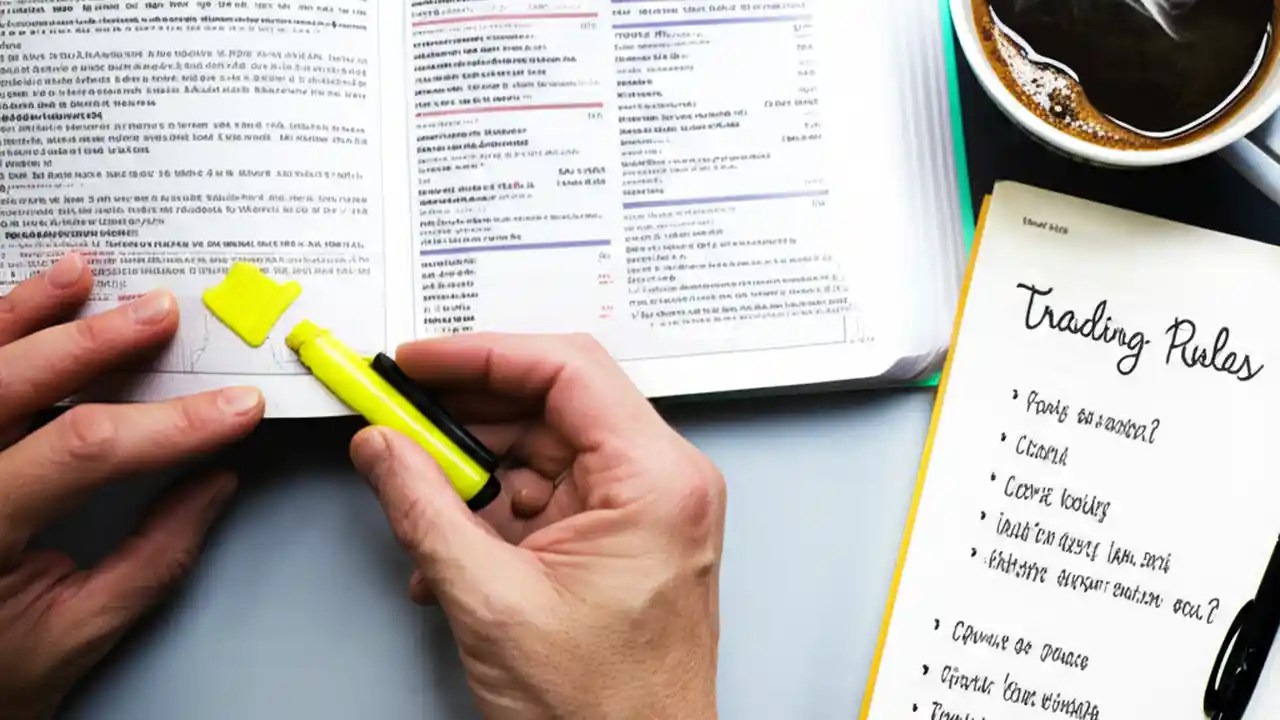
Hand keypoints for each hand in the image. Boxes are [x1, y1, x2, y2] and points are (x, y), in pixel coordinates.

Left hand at [0, 254, 265, 718]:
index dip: (167, 424)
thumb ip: (151, 558)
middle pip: (11, 385)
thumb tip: (214, 484)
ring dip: (27, 313)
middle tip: (160, 314)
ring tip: (81, 275)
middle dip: (96, 342)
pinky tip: (22, 305)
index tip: (232, 410)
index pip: (80, 452)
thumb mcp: (74, 635)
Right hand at [350, 334, 725, 719]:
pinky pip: (545, 496)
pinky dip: (492, 513)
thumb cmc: (607, 712)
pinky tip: (453, 546)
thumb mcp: (491, 600)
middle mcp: (661, 484)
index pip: (566, 369)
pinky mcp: (619, 539)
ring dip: (472, 476)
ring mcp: (642, 511)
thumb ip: (424, 508)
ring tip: (422, 506)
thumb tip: (385, 447)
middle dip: (465, 419)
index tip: (419, 360)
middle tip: (398, 422)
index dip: (481, 354)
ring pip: (540, 452)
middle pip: (550, 406)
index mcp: (656, 480)